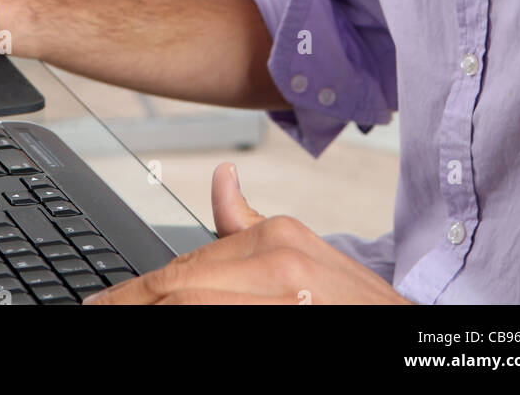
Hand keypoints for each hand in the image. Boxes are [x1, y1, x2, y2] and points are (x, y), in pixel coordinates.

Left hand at [84, 161, 412, 304]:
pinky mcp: (290, 324)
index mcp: (279, 239)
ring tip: (119, 314)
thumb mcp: (307, 255)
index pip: (181, 273)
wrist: (422, 341)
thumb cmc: (355, 307)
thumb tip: (221, 178)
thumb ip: (250, 224)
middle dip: (138, 304)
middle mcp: (279, 264)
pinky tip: (163, 319)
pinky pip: (217, 316)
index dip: (132, 297)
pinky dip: (186, 318)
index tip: (98, 306)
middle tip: (99, 312)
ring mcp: (284, 297)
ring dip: (155, 312)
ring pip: (191, 305)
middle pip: (178, 293)